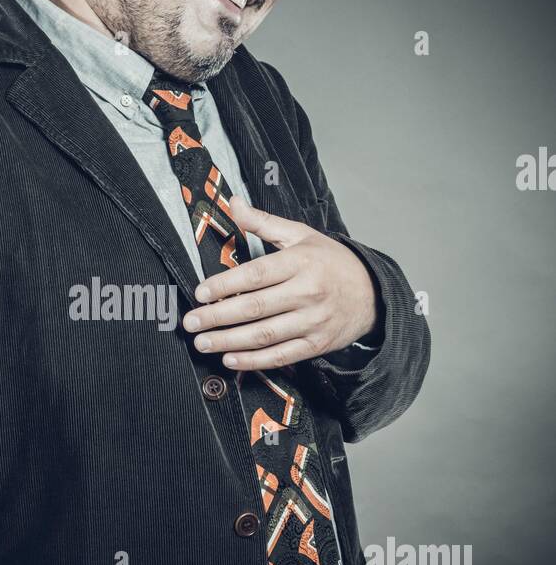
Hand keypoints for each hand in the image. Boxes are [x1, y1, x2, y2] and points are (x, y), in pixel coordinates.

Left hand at [181, 196, 377, 369]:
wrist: (373, 294)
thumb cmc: (332, 262)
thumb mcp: (301, 235)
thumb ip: (263, 222)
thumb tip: (233, 203)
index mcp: (300, 262)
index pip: (256, 274)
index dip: (225, 284)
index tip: (201, 293)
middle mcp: (307, 292)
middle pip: (255, 307)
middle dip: (218, 316)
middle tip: (191, 322)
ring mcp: (313, 321)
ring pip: (265, 335)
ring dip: (229, 341)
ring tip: (203, 342)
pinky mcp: (316, 345)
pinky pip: (281, 356)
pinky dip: (254, 361)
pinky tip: (230, 359)